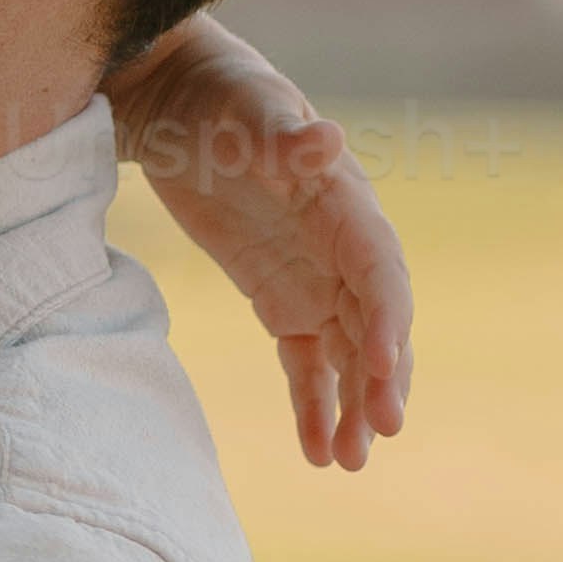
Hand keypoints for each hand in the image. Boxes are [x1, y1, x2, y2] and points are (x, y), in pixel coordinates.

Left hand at [109, 28, 410, 472]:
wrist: (177, 103)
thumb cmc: (217, 98)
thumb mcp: (243, 112)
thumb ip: (282, 136)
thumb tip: (327, 139)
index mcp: (345, 203)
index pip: (378, 269)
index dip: (385, 319)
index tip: (379, 368)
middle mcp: (342, 247)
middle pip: (374, 323)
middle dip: (381, 379)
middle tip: (378, 432)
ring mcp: (315, 277)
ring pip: (346, 354)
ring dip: (353, 406)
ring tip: (347, 462)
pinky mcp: (281, 299)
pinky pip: (306, 361)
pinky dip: (313, 404)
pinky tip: (316, 453)